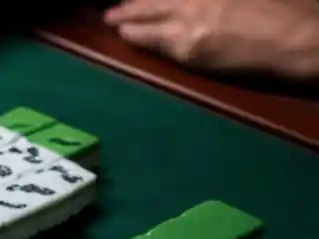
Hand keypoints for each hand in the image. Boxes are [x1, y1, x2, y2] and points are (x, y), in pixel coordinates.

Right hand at [104, 0, 318, 82]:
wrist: (300, 35)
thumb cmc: (256, 60)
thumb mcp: (208, 61)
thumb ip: (177, 47)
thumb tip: (154, 39)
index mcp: (184, 37)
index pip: (144, 32)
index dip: (128, 31)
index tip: (117, 31)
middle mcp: (190, 10)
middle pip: (150, 7)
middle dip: (128, 11)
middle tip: (110, 14)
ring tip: (129, 1)